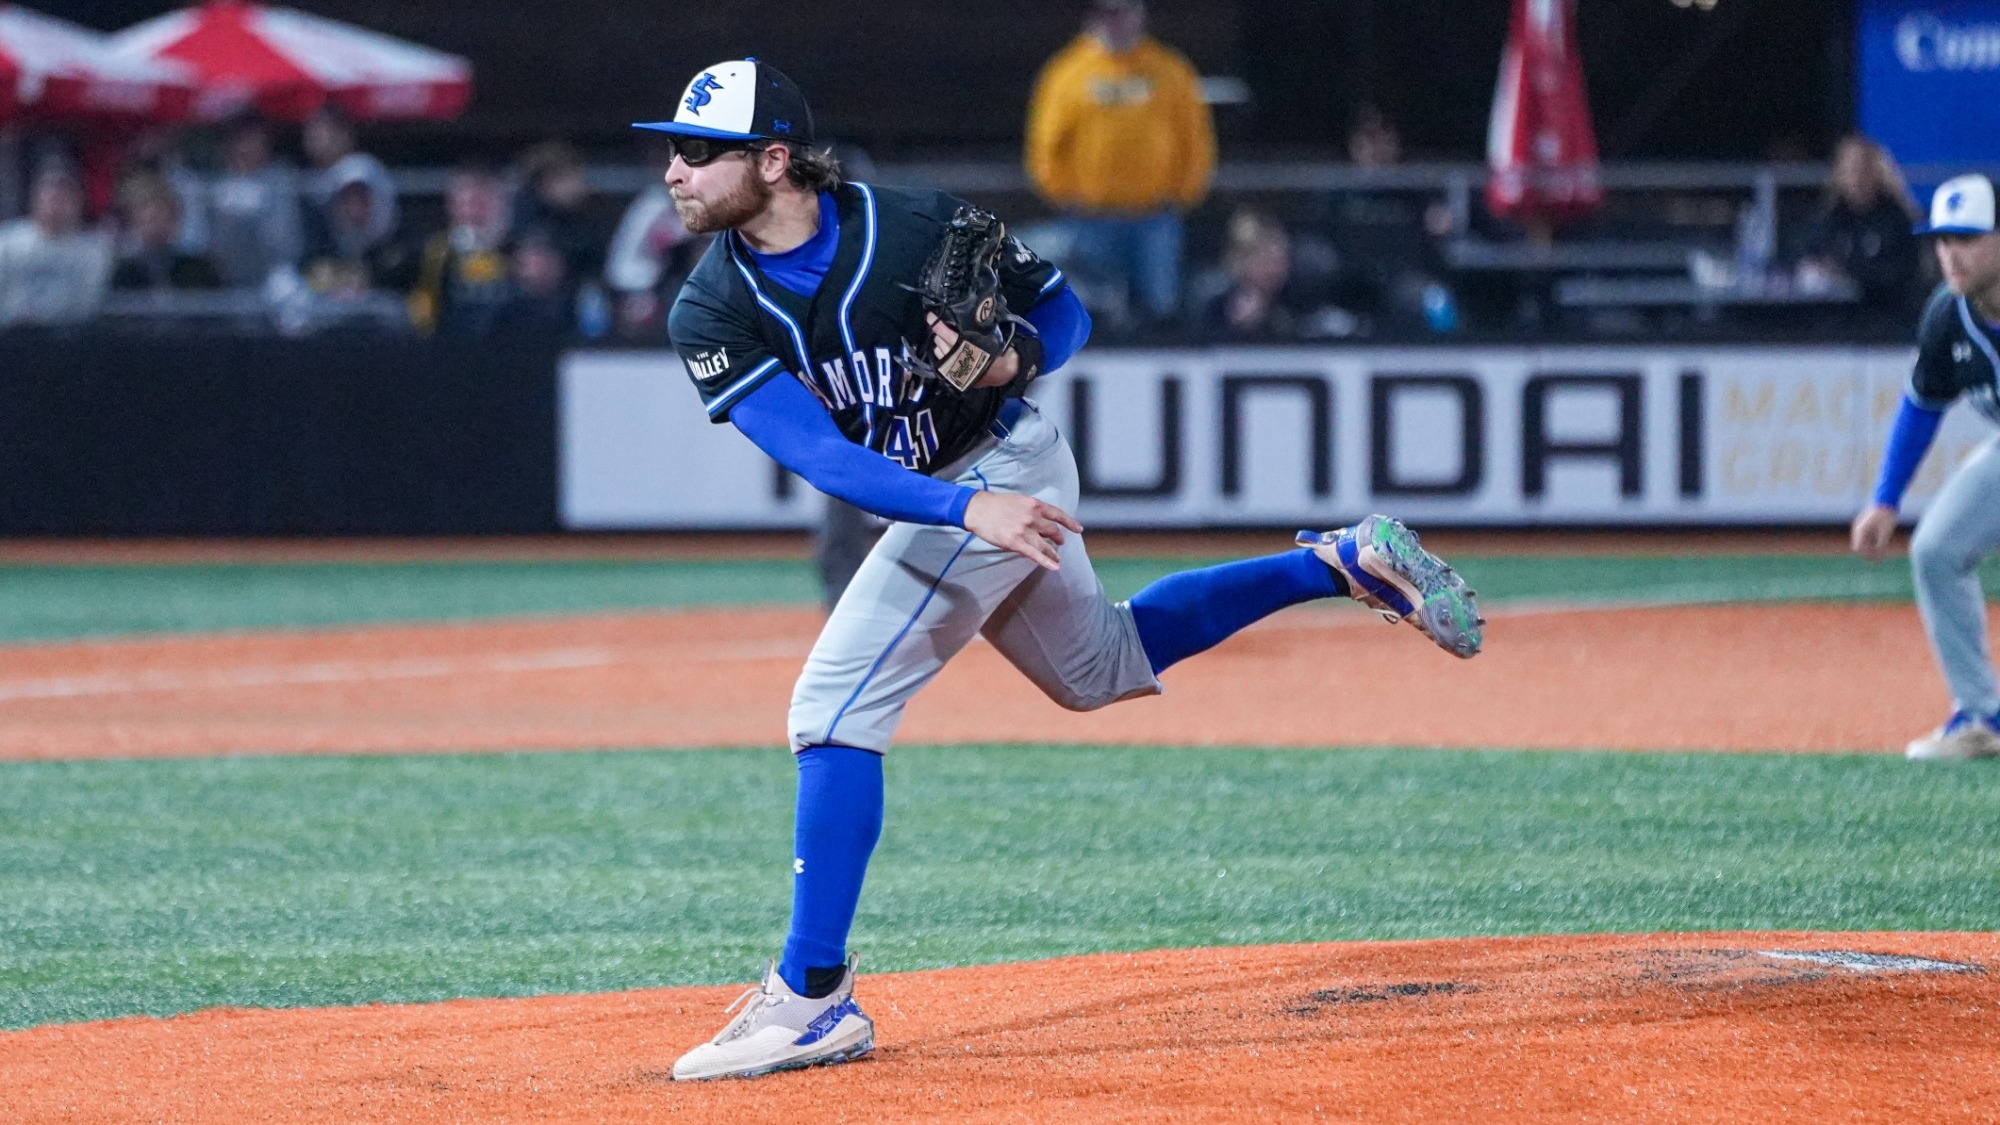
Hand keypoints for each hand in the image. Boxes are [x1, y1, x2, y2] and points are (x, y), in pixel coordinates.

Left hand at [925, 312, 1018, 387]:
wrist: (1003, 372)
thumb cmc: (997, 351)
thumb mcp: (989, 336)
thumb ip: (975, 329)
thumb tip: (964, 318)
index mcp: (967, 347)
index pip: (946, 334)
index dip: (937, 324)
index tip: (929, 315)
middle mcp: (957, 357)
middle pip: (939, 341)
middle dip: (940, 333)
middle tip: (945, 328)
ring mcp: (953, 367)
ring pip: (938, 351)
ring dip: (940, 344)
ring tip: (947, 340)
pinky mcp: (951, 375)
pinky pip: (940, 361)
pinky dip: (941, 353)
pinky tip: (947, 350)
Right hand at [962, 490, 1081, 570]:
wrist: (978, 509)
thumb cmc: (996, 504)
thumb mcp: (1019, 500)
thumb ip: (1032, 509)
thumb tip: (1042, 518)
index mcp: (1034, 505)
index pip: (1058, 514)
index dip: (1070, 523)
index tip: (1078, 529)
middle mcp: (1033, 518)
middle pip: (1053, 531)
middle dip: (1059, 538)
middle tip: (1060, 543)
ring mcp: (1025, 531)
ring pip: (1045, 545)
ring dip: (1053, 553)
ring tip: (1057, 558)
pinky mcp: (1016, 543)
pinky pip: (1035, 555)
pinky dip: (1047, 562)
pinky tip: (1055, 567)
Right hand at [1850, 504, 1898, 561]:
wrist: (1887, 501)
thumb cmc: (1886, 516)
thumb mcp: (1885, 532)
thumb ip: (1881, 544)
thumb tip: (1879, 555)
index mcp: (1860, 531)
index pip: (1859, 548)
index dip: (1867, 555)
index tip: (1877, 560)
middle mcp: (1859, 529)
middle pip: (1860, 546)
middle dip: (1869, 553)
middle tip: (1879, 559)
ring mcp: (1862, 527)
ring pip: (1864, 542)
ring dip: (1872, 548)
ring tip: (1883, 553)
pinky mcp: (1867, 525)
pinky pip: (1868, 537)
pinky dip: (1874, 542)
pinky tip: (1883, 545)